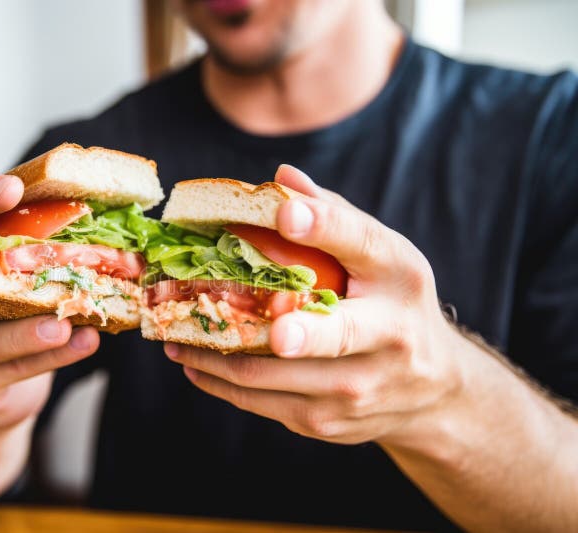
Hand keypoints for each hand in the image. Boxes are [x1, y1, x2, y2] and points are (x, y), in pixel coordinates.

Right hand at [0, 175, 98, 432]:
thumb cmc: (13, 312)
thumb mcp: (25, 273)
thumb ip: (49, 249)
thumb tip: (117, 221)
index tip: (12, 188)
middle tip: (2, 257)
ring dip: (21, 333)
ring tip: (61, 324)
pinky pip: (6, 370)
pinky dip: (47, 358)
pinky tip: (84, 343)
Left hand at [165, 165, 465, 445]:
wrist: (432, 389)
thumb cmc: (394, 304)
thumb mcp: (381, 256)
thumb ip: (333, 217)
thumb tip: (281, 177)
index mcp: (400, 279)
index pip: (361, 244)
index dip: (322, 225)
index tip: (285, 211)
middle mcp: (387, 337)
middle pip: (331, 335)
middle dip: (292, 331)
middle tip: (239, 317)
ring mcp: (355, 388)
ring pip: (272, 375)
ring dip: (214, 354)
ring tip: (172, 334)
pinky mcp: (325, 421)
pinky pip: (260, 402)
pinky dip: (219, 381)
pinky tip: (193, 362)